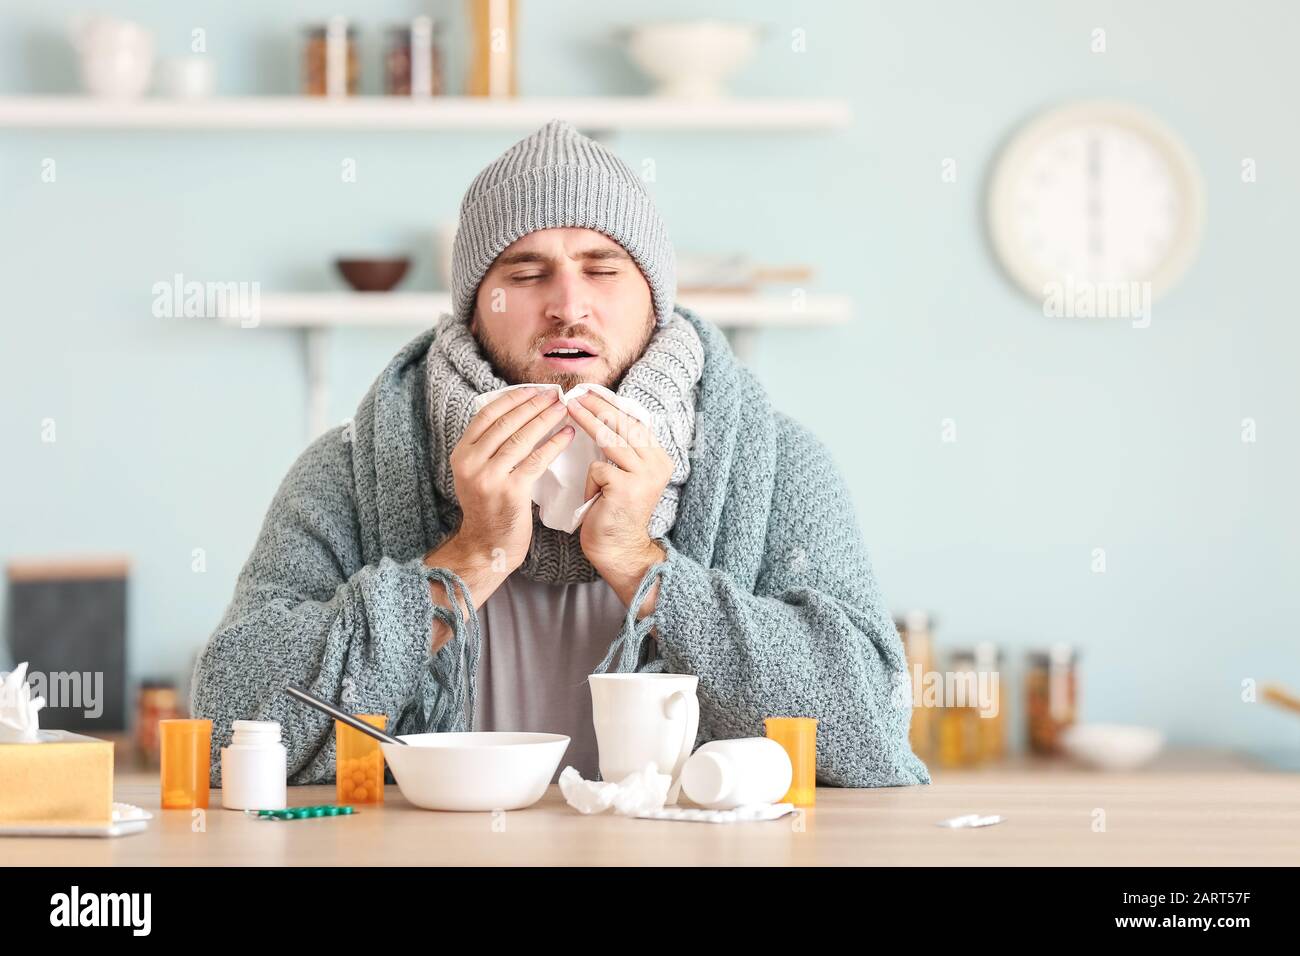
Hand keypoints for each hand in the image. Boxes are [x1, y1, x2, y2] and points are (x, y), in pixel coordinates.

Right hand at [447, 386, 573, 571]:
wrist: (487, 547)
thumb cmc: (489, 508)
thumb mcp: (476, 473)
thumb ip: (488, 447)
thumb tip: (517, 412)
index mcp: (461, 454)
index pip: (487, 414)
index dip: (513, 398)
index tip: (534, 389)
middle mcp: (471, 463)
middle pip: (506, 422)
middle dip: (533, 404)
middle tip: (554, 394)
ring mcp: (490, 477)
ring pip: (522, 438)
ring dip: (546, 419)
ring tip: (563, 408)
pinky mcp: (511, 491)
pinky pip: (537, 460)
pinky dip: (554, 444)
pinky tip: (568, 434)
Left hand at [567, 392, 673, 577]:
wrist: (620, 552)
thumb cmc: (614, 513)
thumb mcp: (624, 476)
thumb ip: (621, 450)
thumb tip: (599, 414)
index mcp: (658, 458)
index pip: (634, 422)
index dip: (611, 405)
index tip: (590, 392)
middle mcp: (657, 463)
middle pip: (623, 424)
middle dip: (597, 405)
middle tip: (575, 394)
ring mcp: (644, 475)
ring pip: (610, 438)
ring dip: (587, 421)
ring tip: (568, 408)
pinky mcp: (626, 487)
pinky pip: (598, 468)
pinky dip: (589, 481)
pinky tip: (593, 498)